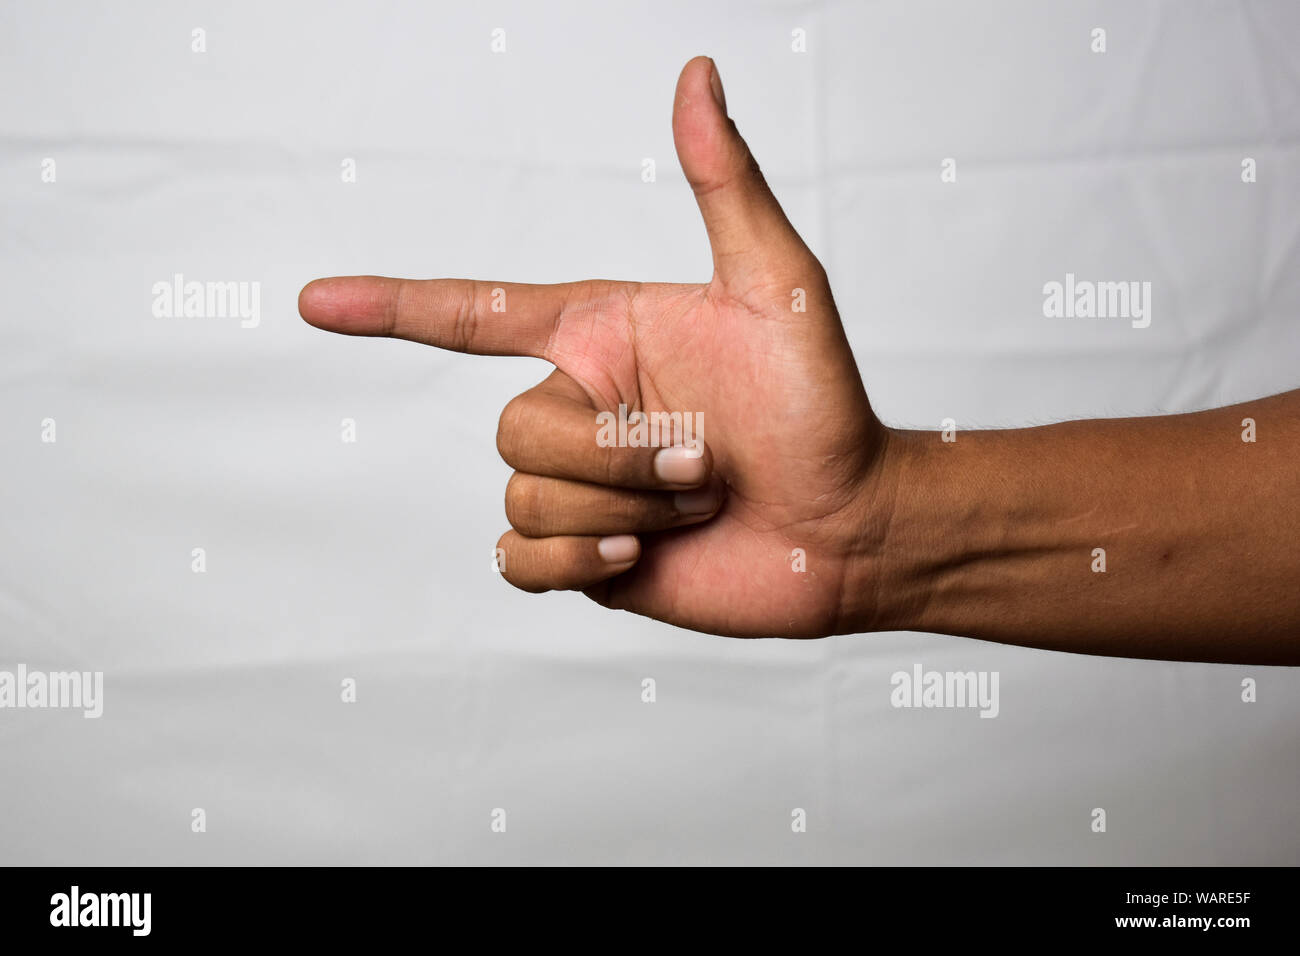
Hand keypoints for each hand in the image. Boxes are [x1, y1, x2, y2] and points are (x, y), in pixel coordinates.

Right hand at [299, 57, 889, 637]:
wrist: (851, 529)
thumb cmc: (825, 407)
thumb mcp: (780, 286)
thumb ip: (726, 184)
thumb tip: (698, 73)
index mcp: (602, 336)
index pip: (473, 316)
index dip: (392, 307)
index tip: (316, 304)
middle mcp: (579, 406)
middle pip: (514, 426)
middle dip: (615, 452)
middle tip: (705, 458)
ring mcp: (579, 484)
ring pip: (525, 493)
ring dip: (624, 504)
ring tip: (699, 499)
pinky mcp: (582, 555)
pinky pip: (518, 558)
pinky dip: (572, 561)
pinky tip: (637, 555)